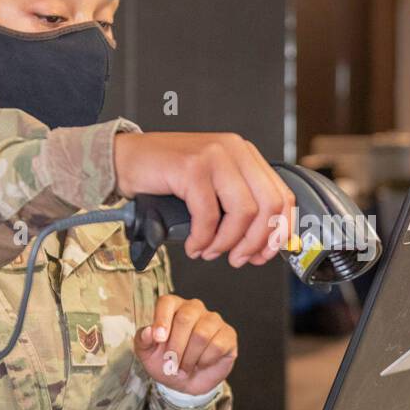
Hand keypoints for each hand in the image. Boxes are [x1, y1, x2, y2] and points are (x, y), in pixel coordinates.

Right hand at [113, 132, 293, 267]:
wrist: (126, 159)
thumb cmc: (166, 175)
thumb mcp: (213, 186)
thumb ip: (238, 205)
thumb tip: (262, 243)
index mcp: (245, 154)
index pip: (283, 195)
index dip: (279, 231)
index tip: (266, 253)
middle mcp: (234, 150)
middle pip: (268, 205)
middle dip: (256, 242)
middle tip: (239, 259)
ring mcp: (214, 156)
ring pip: (242, 213)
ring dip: (227, 243)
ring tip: (212, 252)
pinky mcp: (192, 167)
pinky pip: (209, 216)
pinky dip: (203, 239)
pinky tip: (195, 246)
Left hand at [135, 295, 236, 395]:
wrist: (186, 383)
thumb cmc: (166, 363)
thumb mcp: (147, 355)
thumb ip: (143, 341)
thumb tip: (149, 331)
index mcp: (173, 307)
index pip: (167, 302)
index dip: (162, 320)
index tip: (158, 340)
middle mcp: (194, 309)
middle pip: (185, 318)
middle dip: (176, 347)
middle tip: (171, 364)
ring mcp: (213, 320)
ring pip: (201, 334)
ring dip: (190, 358)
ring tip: (185, 367)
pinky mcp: (228, 334)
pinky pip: (217, 345)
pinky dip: (205, 360)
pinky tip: (201, 363)